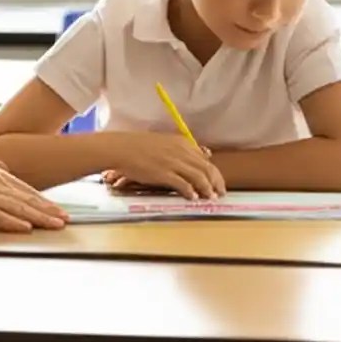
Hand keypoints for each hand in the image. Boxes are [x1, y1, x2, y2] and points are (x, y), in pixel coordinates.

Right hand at [0, 157, 67, 232]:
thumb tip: (2, 168)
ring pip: (17, 207)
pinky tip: (26, 227)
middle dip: (49, 211)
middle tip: (67, 220)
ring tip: (55, 225)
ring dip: (39, 217)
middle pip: (27, 199)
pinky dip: (12, 222)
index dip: (45, 202)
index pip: (26, 190)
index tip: (60, 210)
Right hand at [99, 132, 224, 199]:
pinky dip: (190, 192)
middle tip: (220, 194)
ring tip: (210, 198)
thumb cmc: (138, 146)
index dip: (214, 173)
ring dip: (207, 189)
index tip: (217, 183)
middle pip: (206, 169)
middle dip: (216, 183)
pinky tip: (193, 198)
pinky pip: (183, 184)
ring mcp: (173, 163)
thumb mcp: (164, 143)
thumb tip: (199, 155)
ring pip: (199, 177)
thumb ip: (181, 150)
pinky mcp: (164, 173)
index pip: (205, 159)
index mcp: (182, 143)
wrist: (121, 148)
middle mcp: (181, 152)